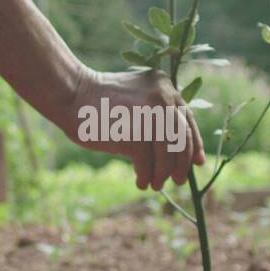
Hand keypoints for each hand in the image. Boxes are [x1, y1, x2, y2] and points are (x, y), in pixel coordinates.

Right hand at [60, 69, 205, 190]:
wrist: (72, 93)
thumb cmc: (100, 101)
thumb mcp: (138, 97)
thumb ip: (158, 114)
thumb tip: (179, 153)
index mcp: (165, 85)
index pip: (188, 120)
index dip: (194, 144)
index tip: (197, 163)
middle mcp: (163, 97)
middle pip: (181, 139)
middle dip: (181, 164)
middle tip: (178, 181)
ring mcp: (150, 115)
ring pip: (166, 154)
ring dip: (162, 173)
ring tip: (155, 184)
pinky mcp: (135, 134)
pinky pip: (147, 162)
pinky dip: (145, 175)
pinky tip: (141, 182)